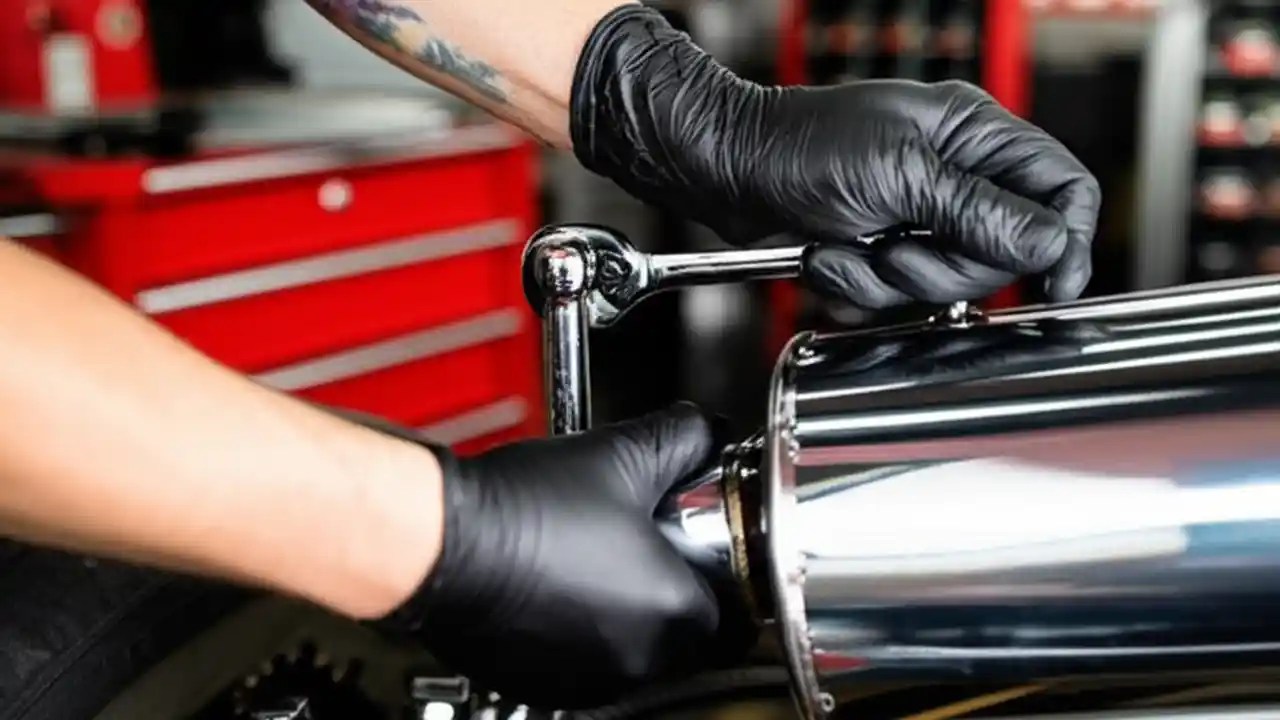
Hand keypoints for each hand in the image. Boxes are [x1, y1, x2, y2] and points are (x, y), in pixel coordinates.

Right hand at [371, 403, 720, 708]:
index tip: (710, 555)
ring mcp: (587, 680)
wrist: (440, 542)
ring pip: (636, 657)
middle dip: (679, 598)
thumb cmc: (521, 511)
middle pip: (688, 642)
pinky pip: (586, 666)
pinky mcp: (541, 684)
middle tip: (658, 552)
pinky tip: (564, 585)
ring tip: (605, 563)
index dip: (726, 580)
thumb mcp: (621, 454)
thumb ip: (683, 438)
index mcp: (671, 613)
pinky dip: (585, 635)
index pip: (737, 619)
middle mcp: (635, 661)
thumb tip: (704, 431)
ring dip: (631, 619)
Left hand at [570, 5, 1100, 308]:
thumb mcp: (899, 175)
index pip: (1060, 188)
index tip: (1053, 282)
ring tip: (853, 248)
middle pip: (1004, 252)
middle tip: (900, 249)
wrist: (724, 172)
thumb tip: (1052, 243)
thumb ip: (980, 212)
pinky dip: (856, 286)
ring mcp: (914, 218)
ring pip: (947, 283)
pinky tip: (827, 256)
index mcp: (972, 135)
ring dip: (891, 278)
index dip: (1065, 238)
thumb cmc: (799, 146)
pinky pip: (895, 297)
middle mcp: (952, 177)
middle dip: (948, 265)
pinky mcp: (878, 253)